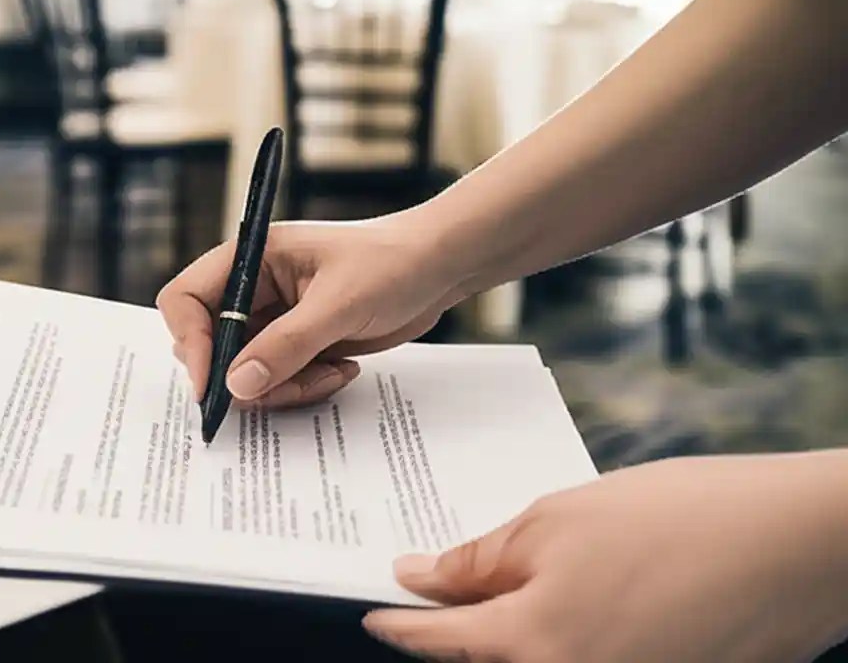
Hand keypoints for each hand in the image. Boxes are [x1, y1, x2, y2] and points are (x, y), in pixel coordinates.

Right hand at [157, 216, 465, 406]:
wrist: (440, 268)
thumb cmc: (393, 263)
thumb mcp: (338, 303)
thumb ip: (286, 345)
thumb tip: (236, 384)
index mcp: (251, 259)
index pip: (186, 299)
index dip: (191, 341)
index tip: (212, 383)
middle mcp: (254, 289)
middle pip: (211, 346)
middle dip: (244, 376)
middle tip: (284, 385)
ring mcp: (274, 319)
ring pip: (245, 373)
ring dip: (283, 386)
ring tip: (330, 372)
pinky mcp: (297, 344)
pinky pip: (278, 381)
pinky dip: (304, 386)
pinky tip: (342, 369)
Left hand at [362, 452, 847, 661]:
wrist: (796, 546)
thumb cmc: (678, 520)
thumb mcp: (557, 522)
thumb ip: (480, 560)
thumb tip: (420, 577)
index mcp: (534, 644)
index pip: (438, 643)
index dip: (400, 626)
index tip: (374, 614)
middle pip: (483, 662)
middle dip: (452, 632)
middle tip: (436, 588)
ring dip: (509, 634)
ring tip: (504, 583)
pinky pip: (579, 661)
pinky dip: (559, 637)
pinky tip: (568, 598)